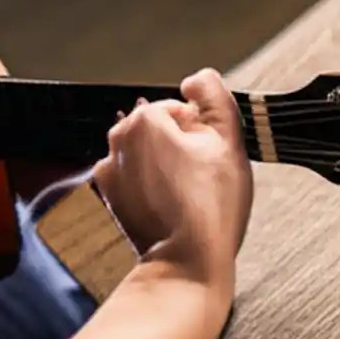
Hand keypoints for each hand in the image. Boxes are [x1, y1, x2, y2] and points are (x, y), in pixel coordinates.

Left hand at [92, 68, 252, 288]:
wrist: (186, 261)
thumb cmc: (212, 206)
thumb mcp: (230, 142)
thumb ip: (215, 98)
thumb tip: (199, 77)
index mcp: (145, 121)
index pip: (183, 110)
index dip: (205, 133)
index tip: (213, 160)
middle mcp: (119, 140)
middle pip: (162, 130)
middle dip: (183, 147)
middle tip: (204, 178)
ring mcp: (110, 170)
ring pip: (148, 154)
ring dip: (168, 166)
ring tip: (189, 195)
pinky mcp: (109, 196)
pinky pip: (136, 177)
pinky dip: (152, 186)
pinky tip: (172, 204)